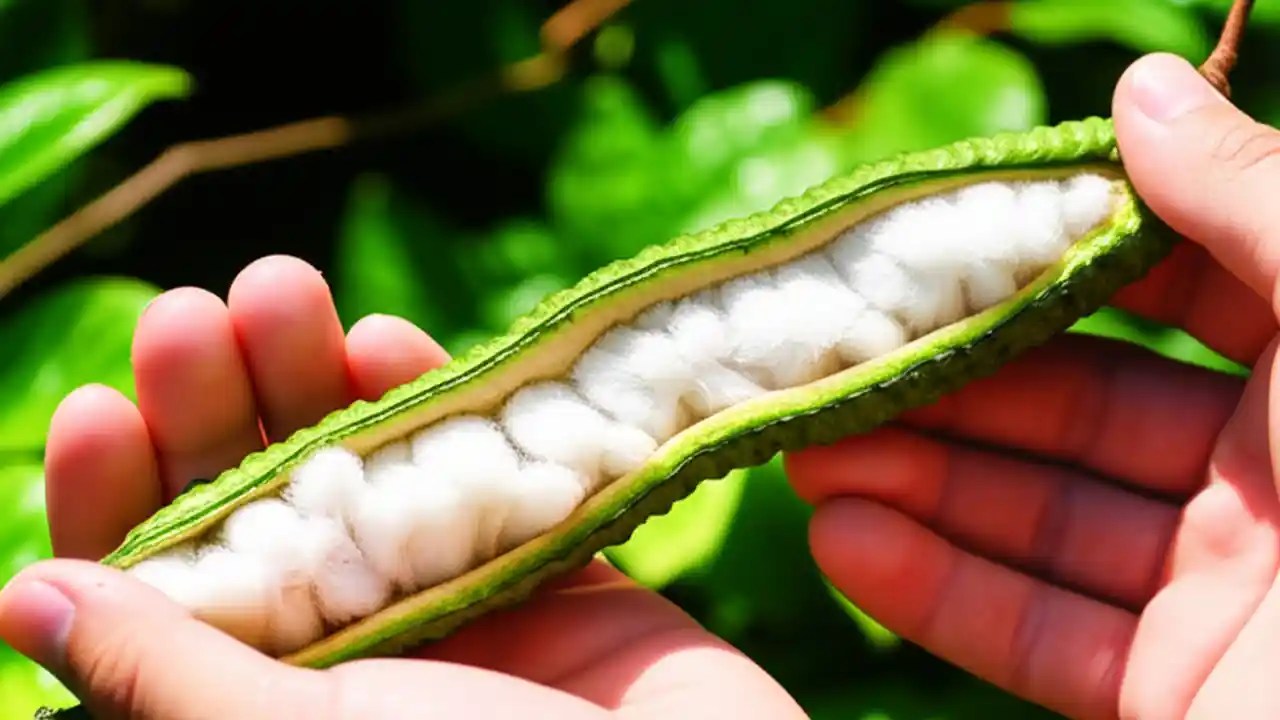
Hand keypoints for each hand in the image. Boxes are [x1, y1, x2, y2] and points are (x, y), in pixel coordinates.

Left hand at [0, 257, 802, 718]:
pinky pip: (479, 465)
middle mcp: (348, 653)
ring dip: (314, 378)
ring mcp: (448, 603)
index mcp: (271, 702)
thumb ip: (165, 675)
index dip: (116, 502)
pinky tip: (384, 336)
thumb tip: (21, 596)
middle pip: (257, 508)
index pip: (161, 595)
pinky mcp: (545, 564)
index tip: (99, 412)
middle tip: (192, 315)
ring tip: (283, 288)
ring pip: (361, 469)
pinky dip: (434, 398)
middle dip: (217, 406)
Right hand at [786, 53, 1279, 719]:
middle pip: (1077, 406)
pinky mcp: (1171, 698)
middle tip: (831, 355)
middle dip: (948, 381)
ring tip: (802, 448)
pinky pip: (1039, 635)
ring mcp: (1222, 600)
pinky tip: (844, 543)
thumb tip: (1134, 89)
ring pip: (1041, 520)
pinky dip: (935, 591)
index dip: (1056, 251)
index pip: (1178, 283)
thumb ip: (1263, 209)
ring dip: (915, 481)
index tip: (934, 238)